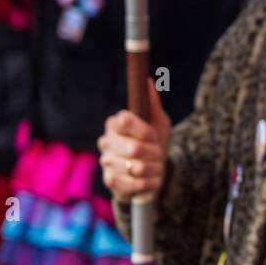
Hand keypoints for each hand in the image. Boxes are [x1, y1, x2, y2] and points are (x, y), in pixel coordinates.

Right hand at [98, 79, 170, 200]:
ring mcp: (106, 162)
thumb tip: (148, 81)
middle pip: (134, 148)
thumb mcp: (159, 123)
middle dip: (153, 153)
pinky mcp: (110, 181)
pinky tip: (148, 179)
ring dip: (153, 168)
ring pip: (137, 167)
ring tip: (153, 166)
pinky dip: (148, 182)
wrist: (153, 173)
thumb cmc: (155, 144)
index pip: (125, 120)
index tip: (154, 136)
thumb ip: (153, 104)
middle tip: (157, 153)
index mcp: (115, 124)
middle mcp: (106, 141)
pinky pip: (133, 183)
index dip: (145, 131)